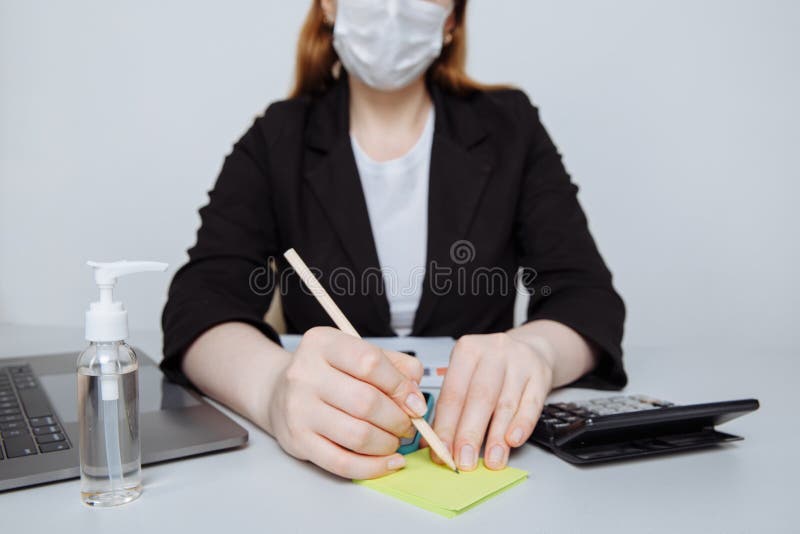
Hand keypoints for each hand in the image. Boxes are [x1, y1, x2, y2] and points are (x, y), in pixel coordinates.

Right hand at [266, 327, 426, 478]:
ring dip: (387, 443)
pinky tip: (388, 462)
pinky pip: (342, 463)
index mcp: (323, 343)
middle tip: (407, 425)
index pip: (370, 362)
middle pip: (366, 402)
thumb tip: (415, 393)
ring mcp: (299, 409)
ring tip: (394, 440)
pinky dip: (373, 467)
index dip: (400, 385)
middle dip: (398, 419)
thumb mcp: (357, 354)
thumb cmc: (327, 373)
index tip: (414, 401)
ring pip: (357, 435)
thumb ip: (394, 365)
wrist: (278, 392)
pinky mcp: (297, 440)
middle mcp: (305, 373)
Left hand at [430, 333, 553, 470]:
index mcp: (467, 350)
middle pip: (479, 398)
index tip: (442, 451)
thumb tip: (433, 442)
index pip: (453, 393)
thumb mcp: (467, 375)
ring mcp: (519, 362)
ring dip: (496, 437)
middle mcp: (494, 352)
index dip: (446, 426)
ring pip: (505, 404)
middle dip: (470, 434)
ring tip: (491, 460)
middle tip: (464, 461)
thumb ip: (452, 408)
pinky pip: (531, 404)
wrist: (530, 349)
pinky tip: (513, 441)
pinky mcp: (540, 375)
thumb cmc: (491, 367)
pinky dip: (522, 425)